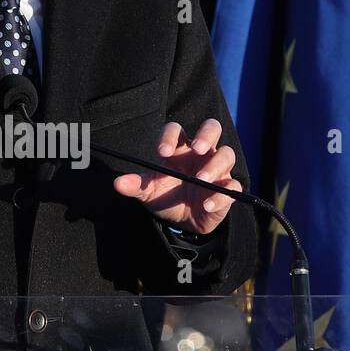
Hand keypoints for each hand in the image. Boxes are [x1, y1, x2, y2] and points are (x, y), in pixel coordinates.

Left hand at [112, 118, 241, 234]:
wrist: (181, 222)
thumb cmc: (165, 197)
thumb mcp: (148, 193)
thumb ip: (136, 186)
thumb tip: (118, 183)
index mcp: (180, 148)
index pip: (177, 130)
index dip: (170, 136)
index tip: (163, 151)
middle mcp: (201, 154)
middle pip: (212, 128)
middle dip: (206, 135)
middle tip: (197, 148)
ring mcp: (217, 169)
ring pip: (226, 154)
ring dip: (214, 166)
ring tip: (200, 179)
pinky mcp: (227, 189)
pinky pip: (232, 187)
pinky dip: (221, 195)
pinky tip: (207, 204)